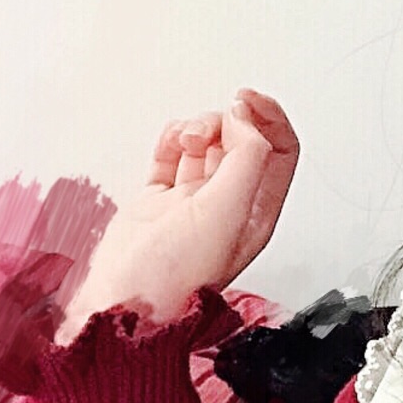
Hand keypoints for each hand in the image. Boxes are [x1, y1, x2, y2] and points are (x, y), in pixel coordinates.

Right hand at [56, 89, 298, 342]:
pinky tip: (170, 143)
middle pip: (243, 142)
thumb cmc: (175, 277)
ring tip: (185, 139)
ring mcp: (193, 202)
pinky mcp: (159, 201)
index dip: (268, 119)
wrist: (122, 304)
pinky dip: (172, 141)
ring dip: (198, 129)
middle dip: (226, 123)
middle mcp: (230, 205)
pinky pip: (172, 156)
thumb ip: (245, 159)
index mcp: (257, 210)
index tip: (246, 99)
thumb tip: (243, 120)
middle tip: (207, 128)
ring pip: (208, 144)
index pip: (280, 151)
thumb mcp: (227, 211)